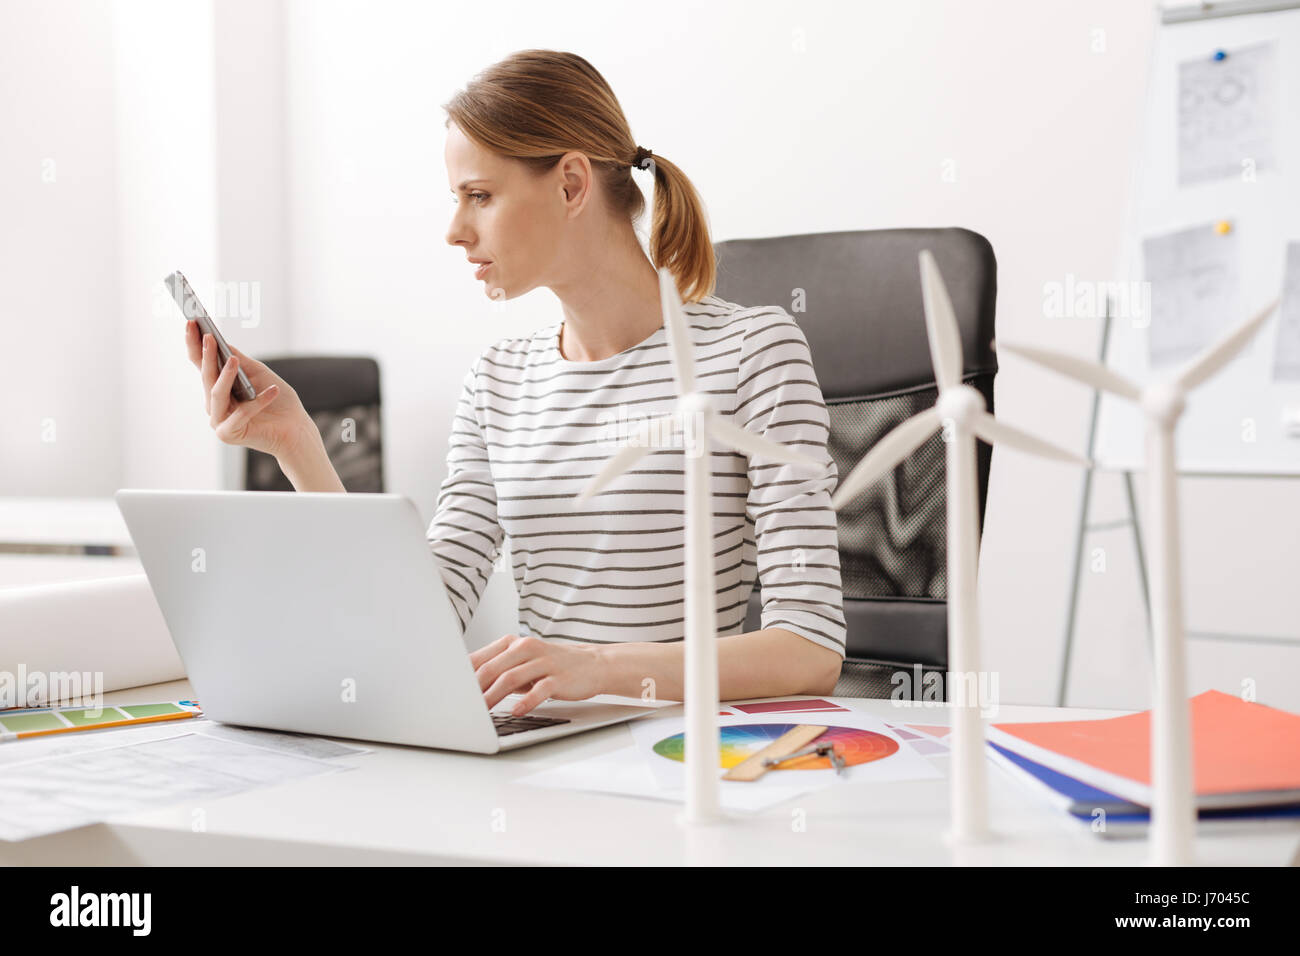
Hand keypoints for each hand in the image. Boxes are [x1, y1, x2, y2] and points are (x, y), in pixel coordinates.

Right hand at [184, 320, 311, 458]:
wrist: (295, 429)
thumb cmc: (278, 400)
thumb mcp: (259, 374)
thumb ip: (241, 361)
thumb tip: (221, 342)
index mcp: (219, 389)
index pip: (202, 365)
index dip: (195, 344)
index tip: (191, 322)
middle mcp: (214, 405)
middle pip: (207, 377)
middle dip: (207, 356)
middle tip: (208, 337)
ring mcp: (219, 421)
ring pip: (217, 394)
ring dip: (226, 376)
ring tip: (234, 359)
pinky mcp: (229, 434)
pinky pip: (241, 414)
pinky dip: (258, 401)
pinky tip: (273, 390)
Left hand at [471, 634, 606, 715]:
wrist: (592, 664)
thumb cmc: (551, 665)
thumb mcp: (523, 662)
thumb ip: (498, 669)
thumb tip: (467, 687)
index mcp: (514, 644)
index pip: (481, 658)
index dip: (463, 677)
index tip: (450, 692)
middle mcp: (527, 648)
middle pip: (493, 668)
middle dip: (474, 689)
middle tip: (461, 706)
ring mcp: (544, 662)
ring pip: (511, 678)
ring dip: (493, 696)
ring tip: (481, 712)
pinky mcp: (559, 676)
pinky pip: (539, 689)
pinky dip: (525, 701)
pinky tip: (516, 711)